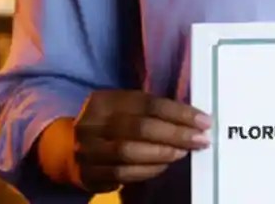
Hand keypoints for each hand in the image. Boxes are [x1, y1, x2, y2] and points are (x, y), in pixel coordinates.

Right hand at [71, 90, 211, 192]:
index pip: (149, 103)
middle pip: (141, 127)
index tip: (203, 121)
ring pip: (130, 152)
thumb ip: (151, 111)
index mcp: (105, 100)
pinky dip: (147, 170)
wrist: (71, 146)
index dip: (179, 113)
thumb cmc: (110, 125)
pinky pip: (122, 174)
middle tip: (199, 140)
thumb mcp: (124, 108)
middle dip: (176, 134)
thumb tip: (192, 119)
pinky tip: (163, 166)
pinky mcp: (88, 172)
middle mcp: (92, 123)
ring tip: (182, 152)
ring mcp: (87, 149)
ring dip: (163, 154)